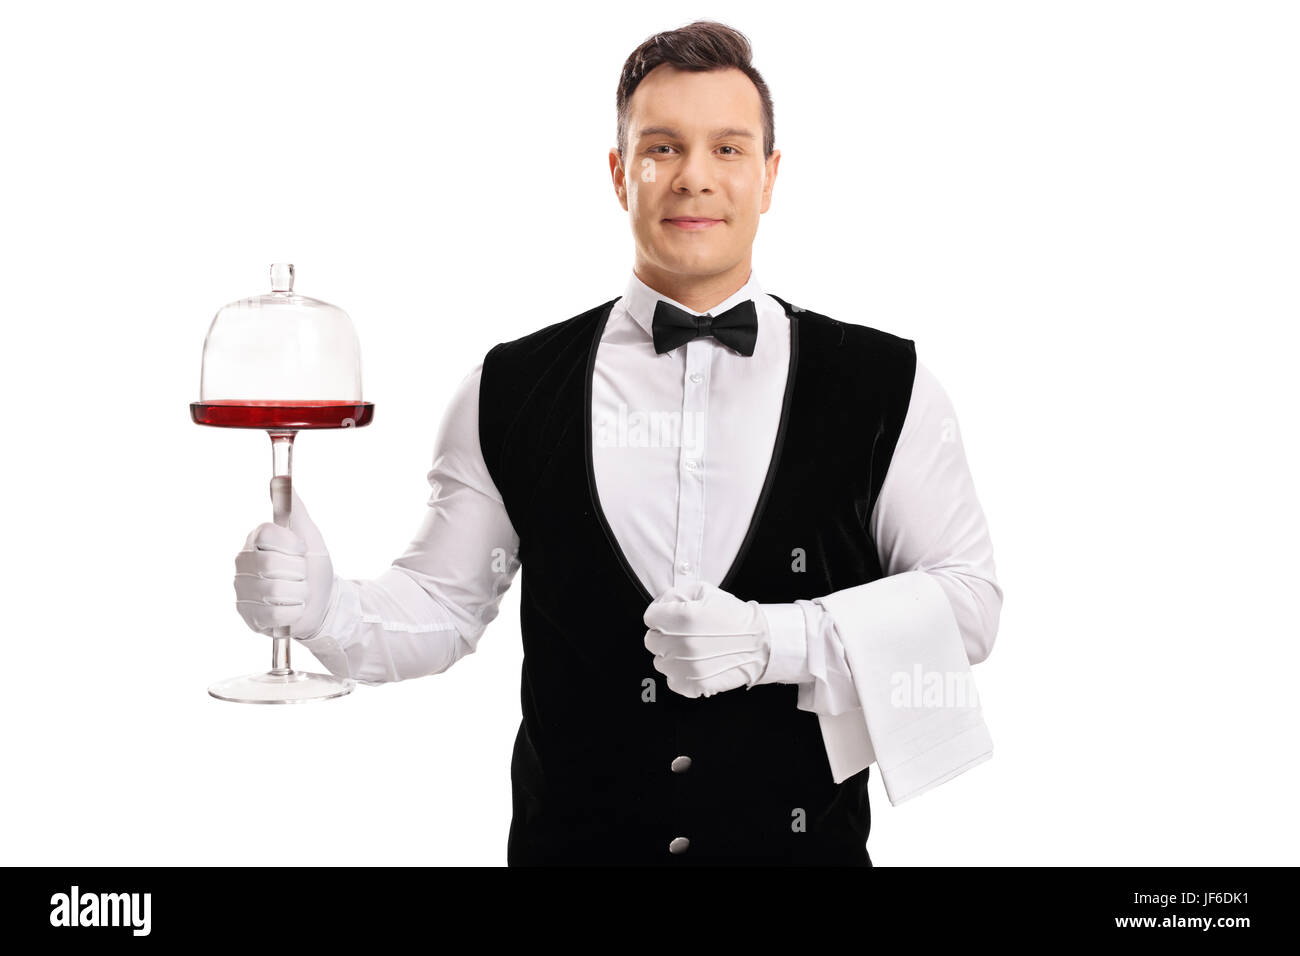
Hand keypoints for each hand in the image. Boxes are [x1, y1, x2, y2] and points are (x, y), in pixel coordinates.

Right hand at [233, 478, 336, 640]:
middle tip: (301, 574)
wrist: (323, 602)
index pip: (268, 535)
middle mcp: (242, 564)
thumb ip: (294, 507)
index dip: (292, 545)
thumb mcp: (308, 533)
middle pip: (271, 565)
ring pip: (274, 591)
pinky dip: (293, 613)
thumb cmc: (313, 565)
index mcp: (255, 540)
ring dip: (298, 593)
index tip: (301, 550)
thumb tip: (281, 478)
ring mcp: (242, 592)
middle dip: (298, 572)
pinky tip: (292, 609)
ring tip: (298, 592)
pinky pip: (274, 615)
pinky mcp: (248, 617)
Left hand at [643, 580, 770, 697]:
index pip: (650, 617)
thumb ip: (676, 594)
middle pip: (652, 640)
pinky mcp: (693, 685)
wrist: (759, 643)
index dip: (661, 616)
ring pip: (660, 662)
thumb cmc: (733, 616)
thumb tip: (660, 606)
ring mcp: (686, 666)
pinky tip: (696, 664)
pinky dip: (681, 675)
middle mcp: (681, 643)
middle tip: (682, 634)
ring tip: (692, 650)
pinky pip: (673, 681)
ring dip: (672, 656)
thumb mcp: (706, 591)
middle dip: (664, 635)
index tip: (671, 619)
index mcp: (683, 617)